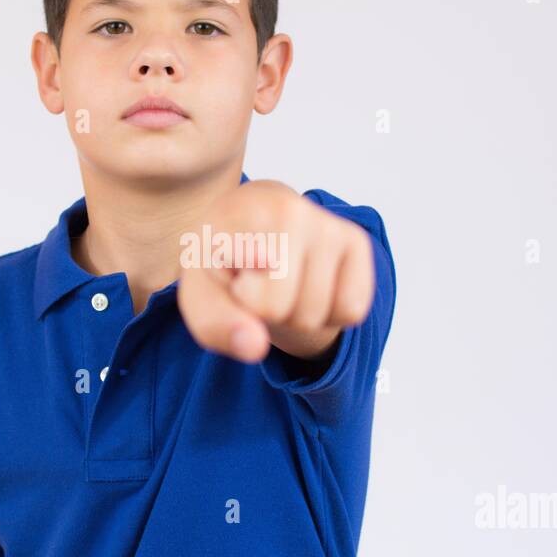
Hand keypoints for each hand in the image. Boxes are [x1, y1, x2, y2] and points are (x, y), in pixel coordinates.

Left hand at [177, 179, 375, 363]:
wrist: (245, 222)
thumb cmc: (221, 260)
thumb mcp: (200, 293)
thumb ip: (216, 323)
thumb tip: (255, 347)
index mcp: (246, 215)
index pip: (258, 300)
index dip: (242, 298)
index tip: (229, 268)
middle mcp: (294, 210)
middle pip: (285, 311)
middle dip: (267, 312)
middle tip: (255, 280)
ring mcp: (330, 224)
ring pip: (319, 315)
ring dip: (296, 314)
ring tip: (278, 281)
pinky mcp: (357, 241)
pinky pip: (352, 310)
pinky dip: (330, 313)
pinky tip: (306, 283)